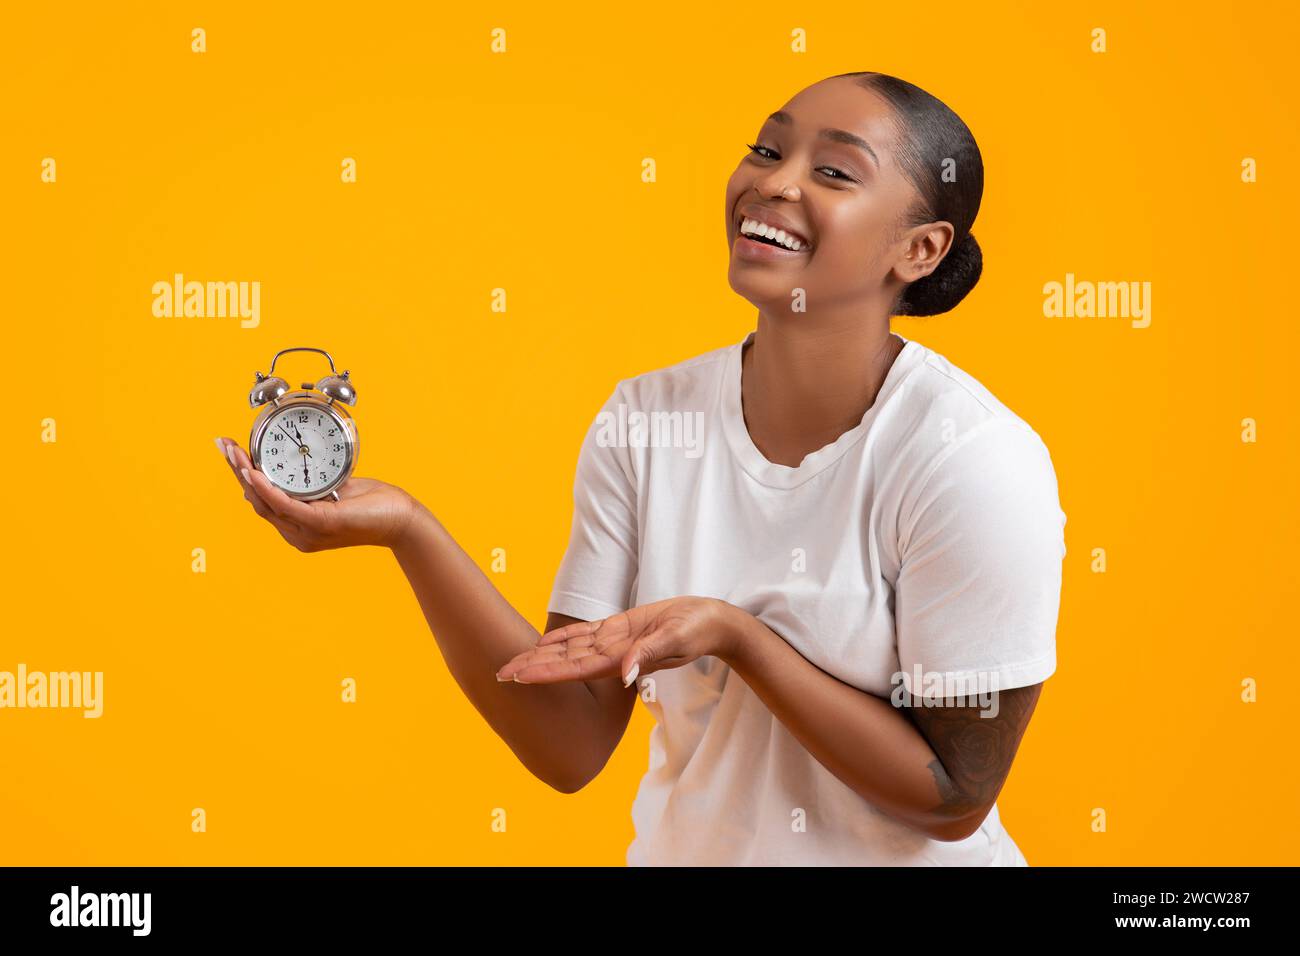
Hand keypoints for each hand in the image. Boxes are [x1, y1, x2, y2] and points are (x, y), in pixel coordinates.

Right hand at [216, 436, 417, 550]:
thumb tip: (295, 465)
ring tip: (234, 453)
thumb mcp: (335, 486)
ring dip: (245, 475)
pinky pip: (285, 504)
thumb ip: (313, 482)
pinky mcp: (319, 524)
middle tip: (224, 445)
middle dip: (236, 470)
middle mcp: (297, 533)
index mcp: (297, 525)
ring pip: (265, 502)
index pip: (261, 500)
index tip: (230, 451)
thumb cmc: (372, 504)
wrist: (399, 520)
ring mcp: (306, 531)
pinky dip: (267, 488)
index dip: (242, 475)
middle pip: (256, 500)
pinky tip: (254, 472)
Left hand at [495, 596, 740, 687]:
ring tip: (511, 659)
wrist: (713, 624)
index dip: (544, 672)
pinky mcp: (621, 628)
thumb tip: (623, 674)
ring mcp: (614, 642)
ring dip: (540, 654)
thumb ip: (648, 654)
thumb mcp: (674, 639)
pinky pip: (585, 634)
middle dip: (532, 668)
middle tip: (498, 673)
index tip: (517, 677)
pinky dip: (562, 638)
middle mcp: (612, 655)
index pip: (574, 668)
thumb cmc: (696, 630)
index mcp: (621, 660)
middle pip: (563, 662)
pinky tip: (541, 641)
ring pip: (569, 649)